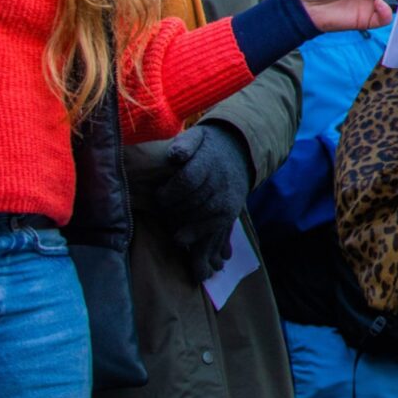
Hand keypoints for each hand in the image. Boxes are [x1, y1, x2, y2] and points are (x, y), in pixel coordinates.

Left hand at [157, 123, 252, 283]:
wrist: (238, 151)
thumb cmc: (208, 146)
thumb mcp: (196, 137)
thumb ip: (185, 144)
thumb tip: (175, 155)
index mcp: (209, 163)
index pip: (188, 181)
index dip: (171, 192)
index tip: (159, 197)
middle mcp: (221, 184)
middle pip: (197, 204)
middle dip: (179, 215)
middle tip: (169, 222)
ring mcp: (228, 200)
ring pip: (211, 222)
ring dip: (199, 239)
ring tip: (187, 253)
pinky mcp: (230, 213)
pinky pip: (222, 231)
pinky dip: (213, 246)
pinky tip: (208, 260)